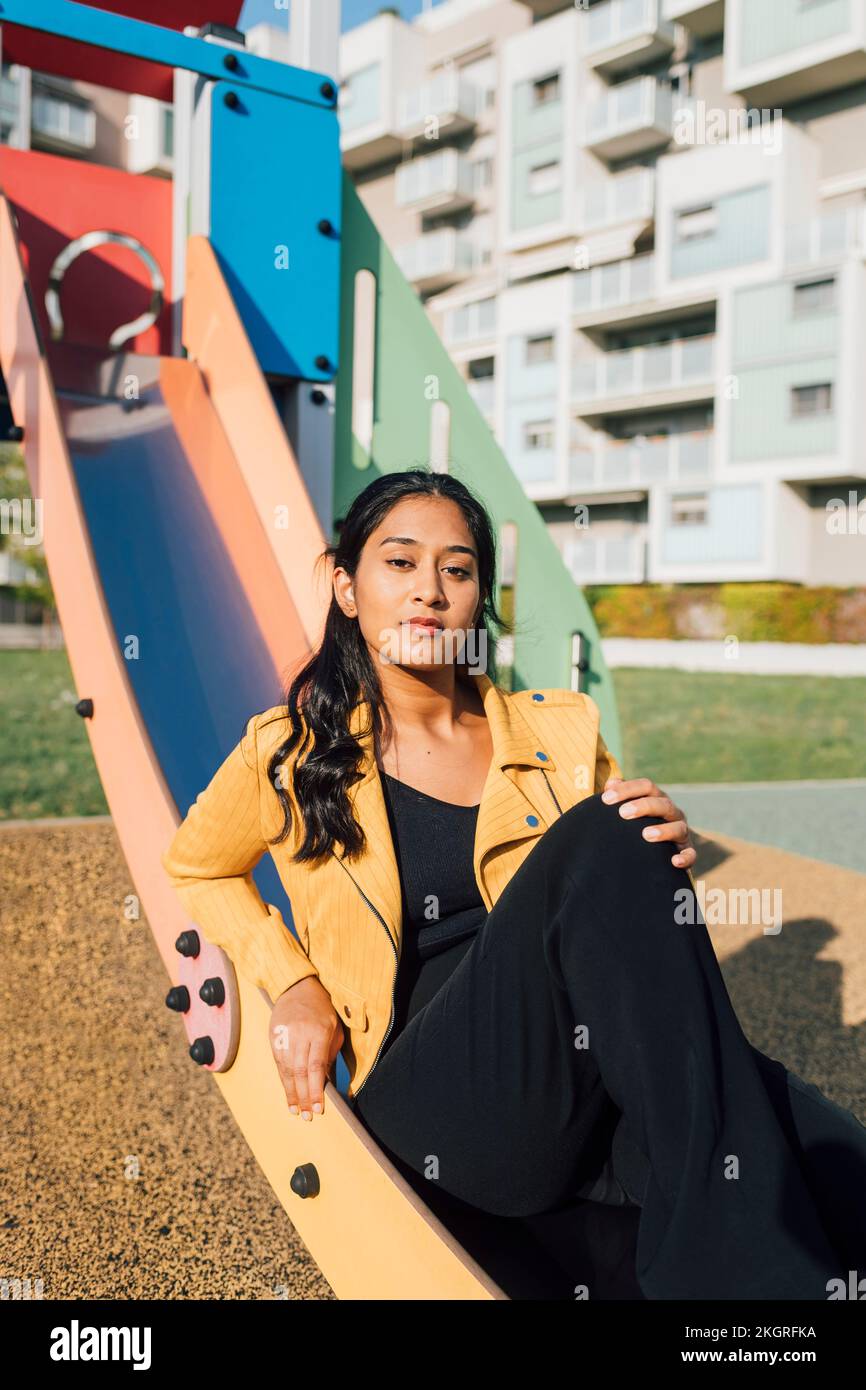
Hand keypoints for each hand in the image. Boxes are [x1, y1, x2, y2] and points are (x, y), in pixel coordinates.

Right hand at [269, 976, 344, 1119]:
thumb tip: (327, 1083)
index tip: (319, 1109)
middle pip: (300, 1071)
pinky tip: (288, 1094)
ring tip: (297, 1111)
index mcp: (319, 1031)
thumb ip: (330, 1055)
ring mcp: (284, 1035)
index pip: (316, 1066)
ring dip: (292, 1093)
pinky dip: (283, 1081)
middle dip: (304, 1097)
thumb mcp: (334, 1029)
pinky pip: (278, 1063)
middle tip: (308, 1116)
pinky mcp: (274, 1037)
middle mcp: (300, 1033)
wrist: (297, 987)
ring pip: (286, 1070)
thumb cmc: (322, 1010)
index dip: (316, 1090)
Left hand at [600, 776, 695, 869]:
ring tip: (646, 835)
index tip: (606, 799)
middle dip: (643, 806)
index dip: (627, 789)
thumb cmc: (636, 825)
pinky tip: (674, 861)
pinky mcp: (686, 851)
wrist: (653, 853)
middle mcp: (671, 812)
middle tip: (623, 813)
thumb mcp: (628, 810)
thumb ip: (620, 796)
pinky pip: (690, 854)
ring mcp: (681, 831)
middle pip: (662, 803)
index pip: (645, 786)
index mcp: (656, 798)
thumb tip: (611, 783)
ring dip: (663, 830)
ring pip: (678, 827)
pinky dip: (685, 857)